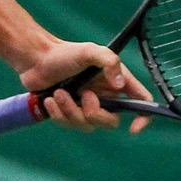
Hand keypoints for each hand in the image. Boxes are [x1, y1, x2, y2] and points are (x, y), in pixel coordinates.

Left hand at [17, 40, 153, 134]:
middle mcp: (105, 96)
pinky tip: (50, 100)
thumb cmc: (64, 52)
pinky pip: (69, 126)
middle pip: (111, 121)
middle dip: (95, 113)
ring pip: (87, 125)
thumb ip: (109, 62)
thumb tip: (119, 85)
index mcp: (116, 81)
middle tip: (83, 95)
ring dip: (71, 110)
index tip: (134, 128)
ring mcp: (86, 106)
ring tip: (58, 93)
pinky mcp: (69, 113)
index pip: (140, 101)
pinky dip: (58, 114)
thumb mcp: (90, 51)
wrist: (36, 59)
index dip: (143, 117)